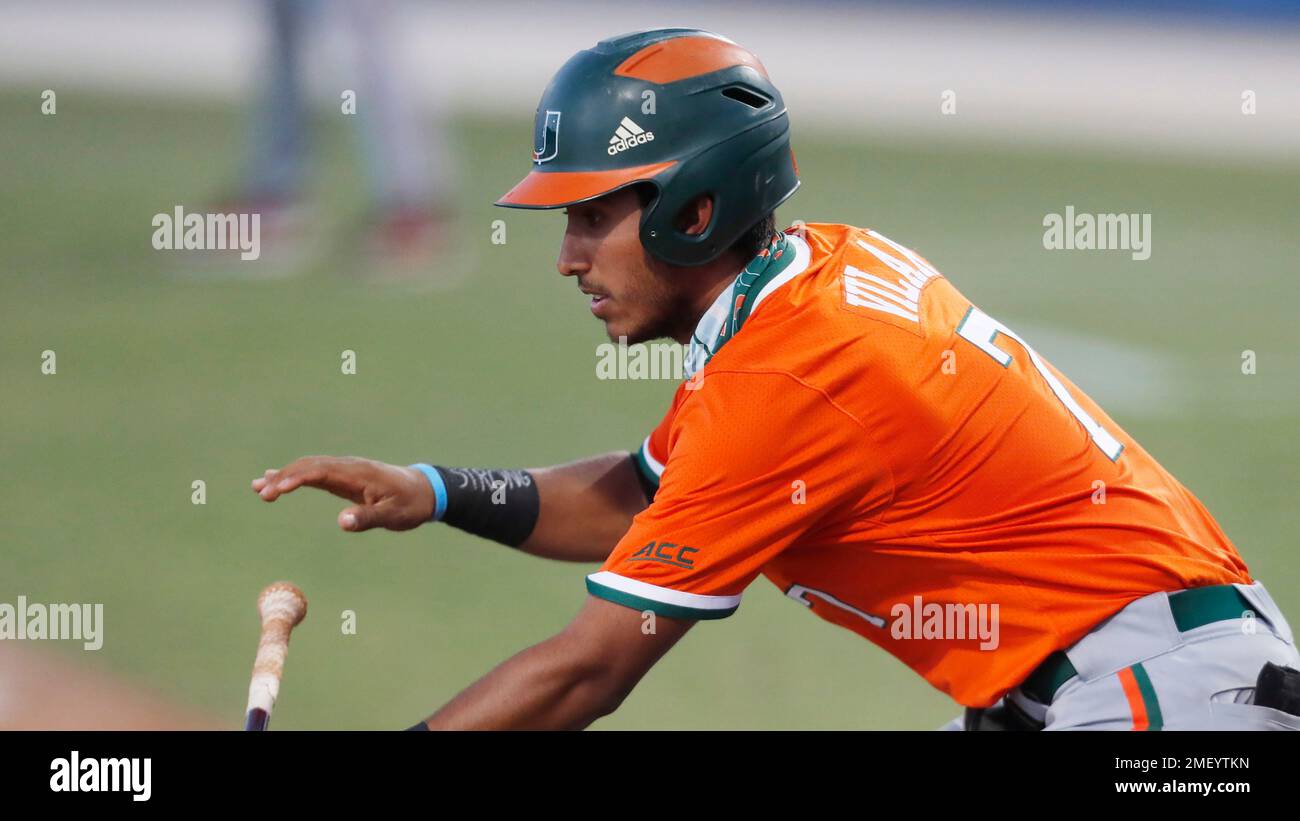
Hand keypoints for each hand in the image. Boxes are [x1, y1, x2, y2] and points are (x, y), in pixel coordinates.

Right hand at [251, 456, 435, 531]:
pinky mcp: (343, 477)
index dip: (297, 478)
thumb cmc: (410, 504)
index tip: (277, 490)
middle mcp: (348, 467)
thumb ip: (368, 518)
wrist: (424, 490)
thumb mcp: (393, 516)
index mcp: (358, 474)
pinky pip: (314, 473)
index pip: (321, 471)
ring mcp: (345, 470)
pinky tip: (275, 480)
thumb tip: (342, 522)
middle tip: (261, 493)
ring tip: (258, 487)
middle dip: (283, 477)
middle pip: (309, 466)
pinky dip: (294, 476)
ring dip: (284, 475)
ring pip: (309, 467)